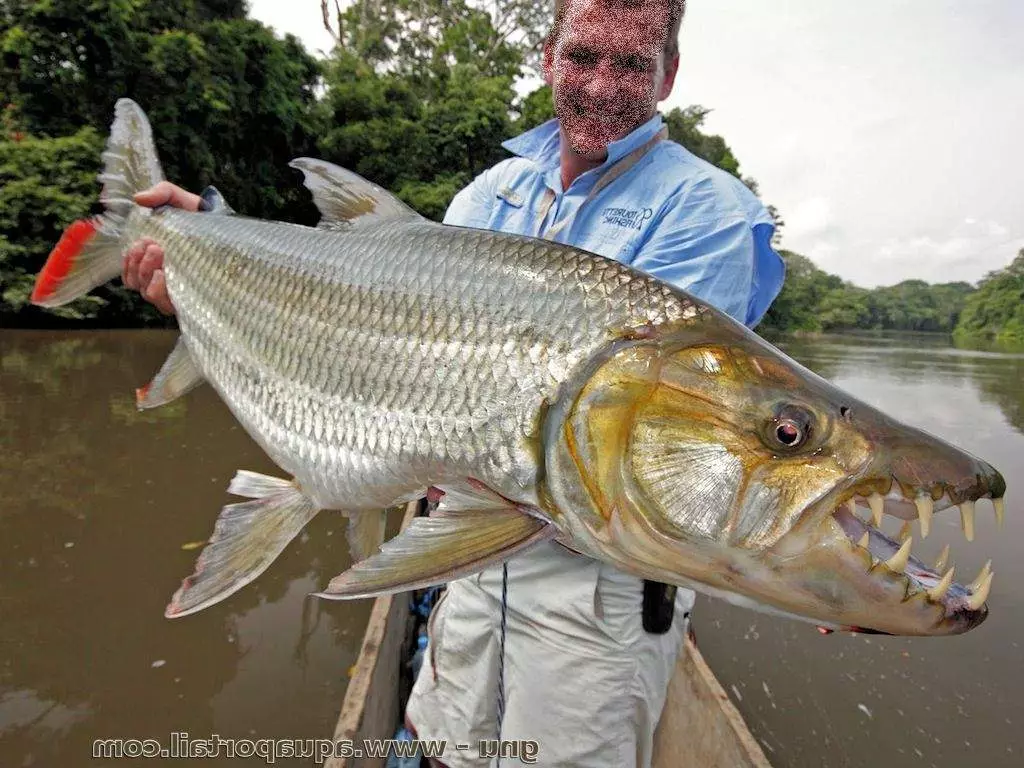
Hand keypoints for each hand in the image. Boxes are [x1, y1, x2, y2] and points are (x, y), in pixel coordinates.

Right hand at [122, 182, 202, 315]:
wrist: (225, 228)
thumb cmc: (198, 217)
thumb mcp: (179, 200)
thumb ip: (160, 194)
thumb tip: (139, 198)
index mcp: (151, 261)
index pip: (130, 274)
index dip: (129, 262)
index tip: (141, 242)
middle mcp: (161, 279)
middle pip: (136, 284)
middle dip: (139, 264)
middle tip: (153, 245)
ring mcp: (176, 290)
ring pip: (148, 294)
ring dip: (147, 275)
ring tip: (159, 254)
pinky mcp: (192, 298)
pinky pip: (167, 305)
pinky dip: (160, 291)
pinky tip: (164, 275)